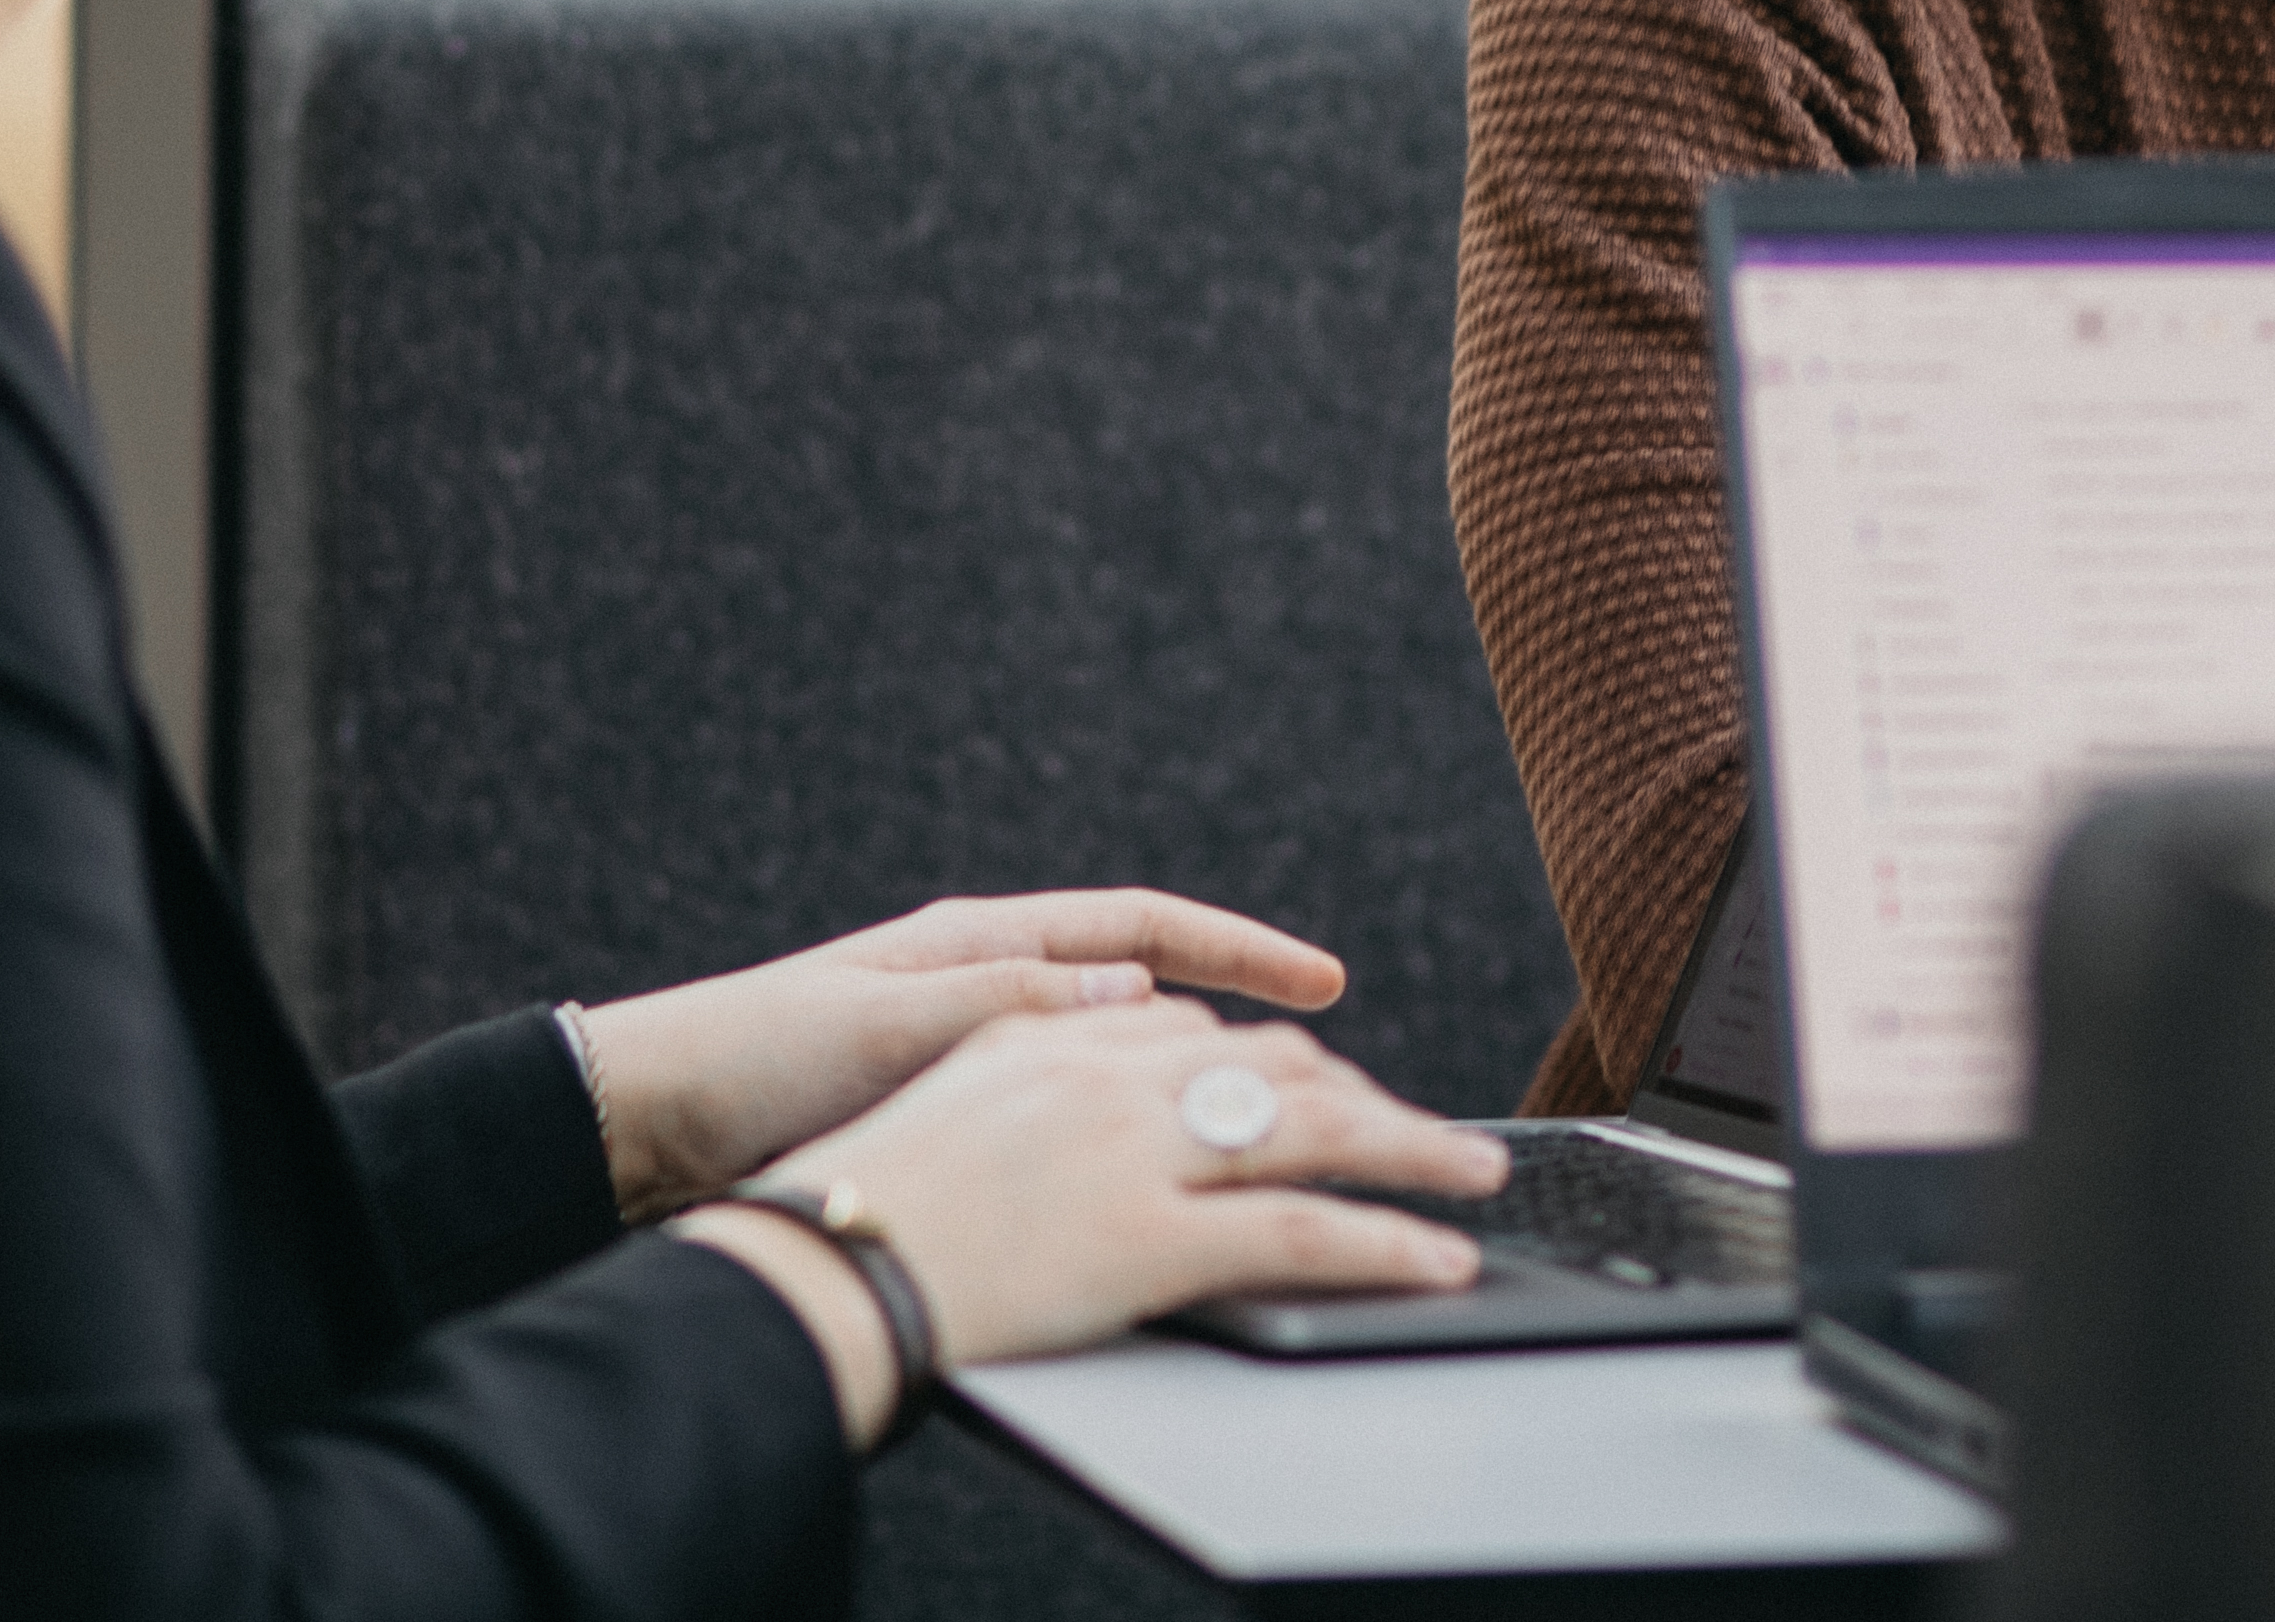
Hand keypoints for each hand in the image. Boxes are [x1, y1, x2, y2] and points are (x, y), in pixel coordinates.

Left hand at [573, 890, 1354, 1209]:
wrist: (647, 1132)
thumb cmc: (749, 1061)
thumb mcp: (880, 1021)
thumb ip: (1005, 1005)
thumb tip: (1136, 990)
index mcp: (979, 944)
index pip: (1144, 927)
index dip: (1241, 950)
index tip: (1325, 983)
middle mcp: (988, 990)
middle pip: (1151, 999)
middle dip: (1243, 1033)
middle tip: (1329, 1087)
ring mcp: (974, 1059)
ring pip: (1116, 1072)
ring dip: (1190, 1099)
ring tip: (1265, 1148)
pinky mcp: (950, 1125)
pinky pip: (1069, 1129)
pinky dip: (1125, 1150)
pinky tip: (1155, 1194)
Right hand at [686, 996, 1507, 1433]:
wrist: (801, 1251)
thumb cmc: (834, 1183)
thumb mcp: (926, 1083)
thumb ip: (1024, 1045)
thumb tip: (1128, 1018)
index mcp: (1042, 1023)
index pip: (1181, 1015)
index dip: (1257, 1039)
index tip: (1308, 1054)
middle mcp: (1103, 1063)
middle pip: (1266, 1062)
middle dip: (1356, 1095)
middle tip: (1425, 1130)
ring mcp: (1134, 1147)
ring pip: (1309, 1128)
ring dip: (1407, 1149)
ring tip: (1474, 1173)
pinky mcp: (1153, 1234)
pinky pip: (1301, 1231)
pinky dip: (1382, 1242)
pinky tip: (1436, 1259)